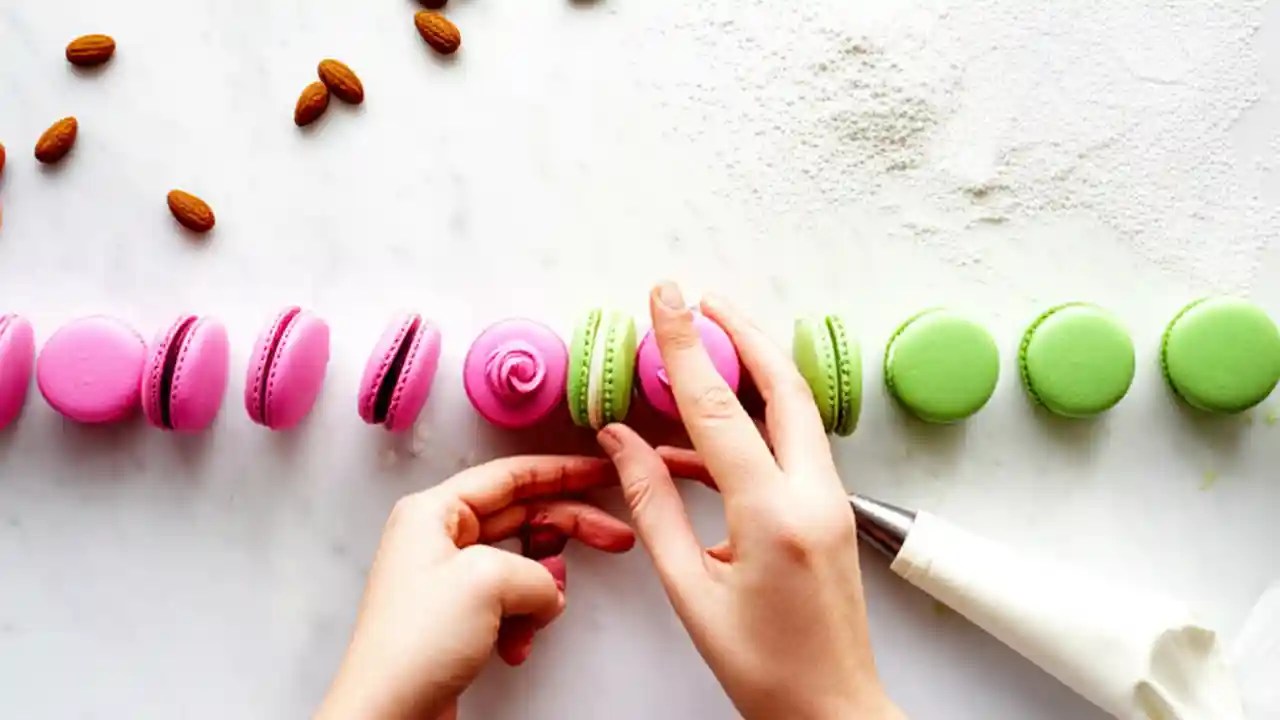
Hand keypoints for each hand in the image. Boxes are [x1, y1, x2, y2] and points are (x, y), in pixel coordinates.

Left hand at [316, 456, 634, 719]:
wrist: (388, 714)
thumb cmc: (412, 645)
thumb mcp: (488, 582)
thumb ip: (536, 570)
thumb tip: (548, 588)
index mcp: (434, 512)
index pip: (512, 475)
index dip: (564, 471)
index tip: (602, 473)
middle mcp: (438, 538)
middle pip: (523, 517)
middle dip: (569, 531)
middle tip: (613, 537)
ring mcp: (447, 578)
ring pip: (521, 565)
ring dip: (540, 592)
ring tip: (540, 611)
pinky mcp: (457, 617)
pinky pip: (509, 604)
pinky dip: (524, 622)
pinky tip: (517, 642)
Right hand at [597, 283, 903, 719]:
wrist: (832, 710)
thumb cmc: (765, 668)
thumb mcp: (689, 590)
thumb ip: (653, 508)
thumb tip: (622, 444)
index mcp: (773, 515)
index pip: (718, 407)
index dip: (685, 346)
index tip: (667, 299)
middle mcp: (813, 496)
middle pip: (782, 386)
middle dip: (743, 333)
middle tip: (702, 301)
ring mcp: (830, 501)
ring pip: (794, 412)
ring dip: (752, 373)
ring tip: (701, 354)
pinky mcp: (831, 512)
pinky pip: (791, 449)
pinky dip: (751, 428)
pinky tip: (702, 443)